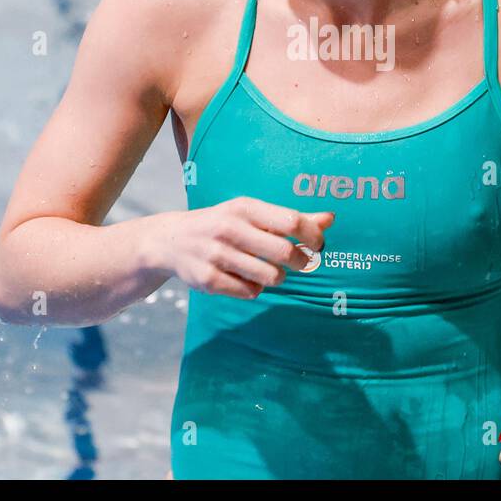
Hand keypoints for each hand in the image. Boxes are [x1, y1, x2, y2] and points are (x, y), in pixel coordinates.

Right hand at [147, 197, 333, 298]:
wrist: (170, 241)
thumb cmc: (224, 225)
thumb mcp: (252, 215)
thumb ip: (291, 219)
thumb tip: (330, 219)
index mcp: (244, 208)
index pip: (292, 222)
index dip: (313, 236)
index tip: (318, 244)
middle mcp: (229, 228)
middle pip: (285, 253)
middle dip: (301, 262)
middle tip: (300, 263)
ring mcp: (217, 255)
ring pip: (271, 277)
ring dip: (277, 278)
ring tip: (267, 270)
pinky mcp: (208, 280)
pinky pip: (250, 292)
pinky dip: (254, 289)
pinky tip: (244, 279)